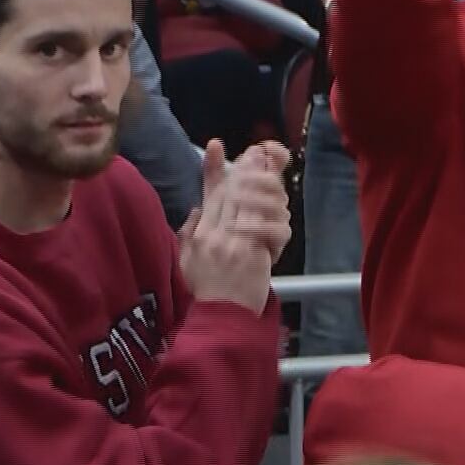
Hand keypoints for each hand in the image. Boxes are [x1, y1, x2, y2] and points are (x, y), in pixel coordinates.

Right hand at [179, 140, 292, 312]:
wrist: (221, 319)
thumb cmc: (207, 292)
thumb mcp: (187, 261)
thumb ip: (190, 233)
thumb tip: (197, 209)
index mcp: (199, 235)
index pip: (209, 195)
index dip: (212, 168)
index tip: (215, 145)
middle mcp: (213, 235)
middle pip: (229, 194)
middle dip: (242, 168)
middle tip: (253, 149)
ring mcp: (232, 244)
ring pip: (246, 205)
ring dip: (258, 183)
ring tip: (267, 164)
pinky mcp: (251, 254)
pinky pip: (262, 226)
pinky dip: (271, 211)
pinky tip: (278, 198)